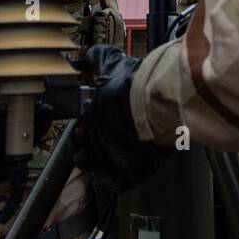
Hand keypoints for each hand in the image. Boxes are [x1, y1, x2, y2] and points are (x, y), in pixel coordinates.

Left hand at [75, 44, 165, 190]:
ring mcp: (108, 160)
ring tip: (119, 161)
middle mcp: (94, 140)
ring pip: (97, 171)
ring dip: (104, 167)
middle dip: (92, 151)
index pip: (80, 131)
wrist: (158, 103)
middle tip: (108, 145)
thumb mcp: (114, 64)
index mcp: (89, 118)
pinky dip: (120, 182)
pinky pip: (115, 186)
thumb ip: (100, 57)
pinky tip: (130, 173)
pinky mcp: (125, 175)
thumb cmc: (136, 85)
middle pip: (84, 154)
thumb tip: (88, 52)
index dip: (88, 131)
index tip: (98, 128)